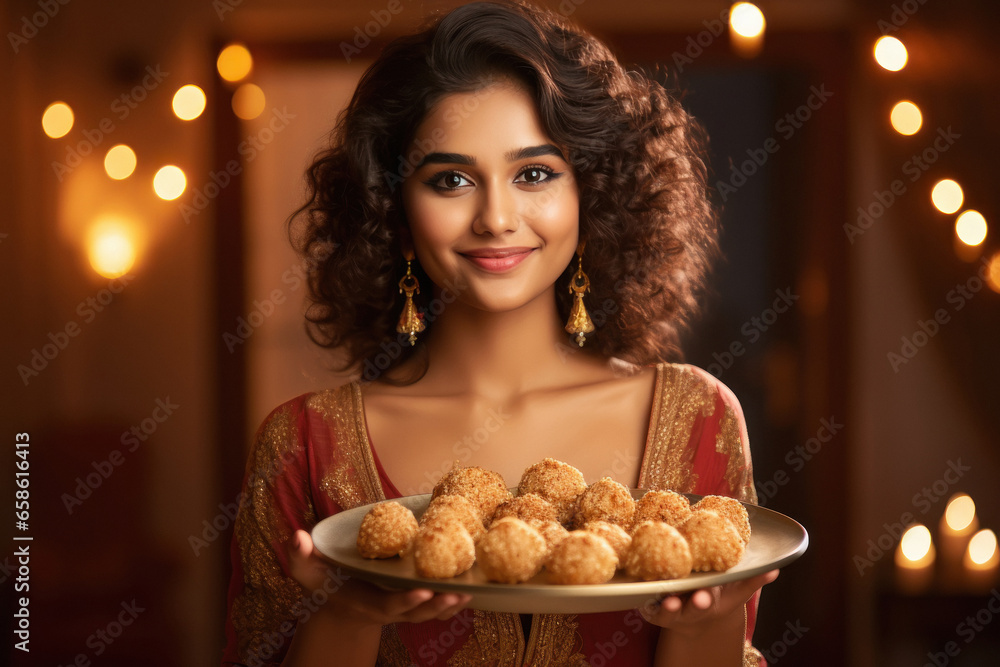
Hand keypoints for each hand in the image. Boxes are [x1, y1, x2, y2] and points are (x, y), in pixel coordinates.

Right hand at [286, 529, 471, 628]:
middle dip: (438, 607)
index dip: (406, 602)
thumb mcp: (308, 572)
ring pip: (432, 614)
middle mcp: (389, 610)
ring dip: (452, 606)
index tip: (423, 592)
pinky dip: (454, 601)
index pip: (388, 605)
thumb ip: (300, 556)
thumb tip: (296, 536)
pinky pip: (438, 607)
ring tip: (471, 592)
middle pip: (417, 614)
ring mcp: (404, 610)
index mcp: (367, 603)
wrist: (341, 605)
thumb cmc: (325, 584)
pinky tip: (472, 588)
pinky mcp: (414, 605)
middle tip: (457, 593)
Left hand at [639, 569, 777, 635]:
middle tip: (679, 598)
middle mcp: (684, 607)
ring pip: (662, 611)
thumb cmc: (716, 595)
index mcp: (704, 602)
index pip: (703, 601)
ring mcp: (666, 608)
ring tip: (662, 598)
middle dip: (682, 605)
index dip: (702, 600)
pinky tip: (637, 591)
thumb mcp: (735, 591)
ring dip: (663, 607)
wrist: (694, 613)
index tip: (702, 597)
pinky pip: (644, 606)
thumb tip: (775, 568)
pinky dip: (642, 603)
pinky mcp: (650, 606)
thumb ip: (752, 580)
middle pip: (683, 609)